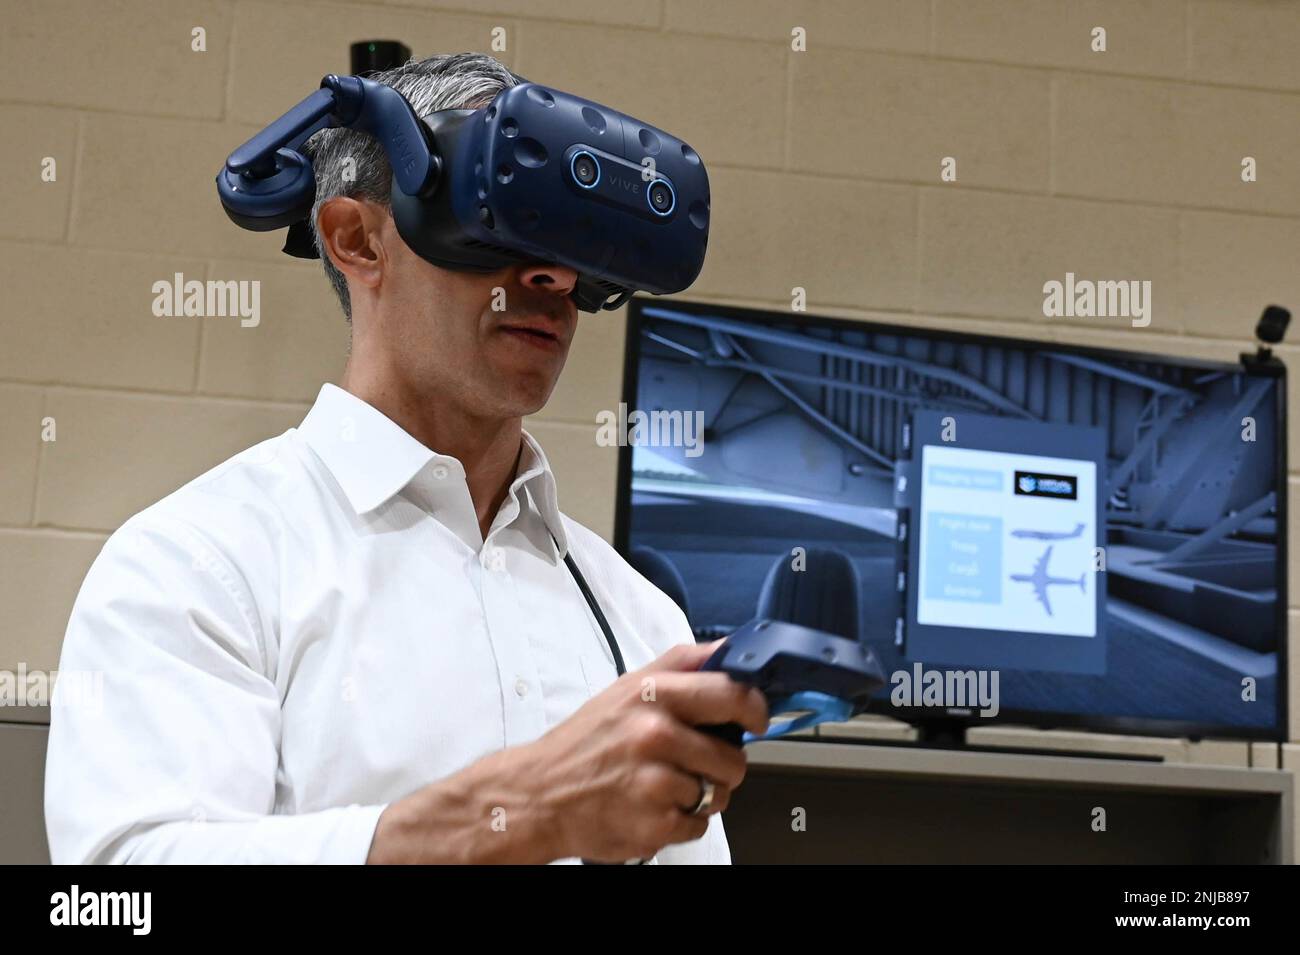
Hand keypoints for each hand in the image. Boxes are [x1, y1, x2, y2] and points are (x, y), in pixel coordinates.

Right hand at [518, 639, 768, 862]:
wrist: (539, 795)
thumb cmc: (586, 741)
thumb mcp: (627, 687)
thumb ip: (682, 666)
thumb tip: (730, 651)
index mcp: (652, 696)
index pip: (732, 693)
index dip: (754, 708)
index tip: (755, 718)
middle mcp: (655, 735)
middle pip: (733, 756)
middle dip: (723, 763)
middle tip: (697, 761)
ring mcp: (655, 783)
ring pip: (720, 793)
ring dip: (702, 794)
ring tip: (665, 785)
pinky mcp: (654, 826)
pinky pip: (699, 824)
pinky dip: (683, 820)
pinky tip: (653, 806)